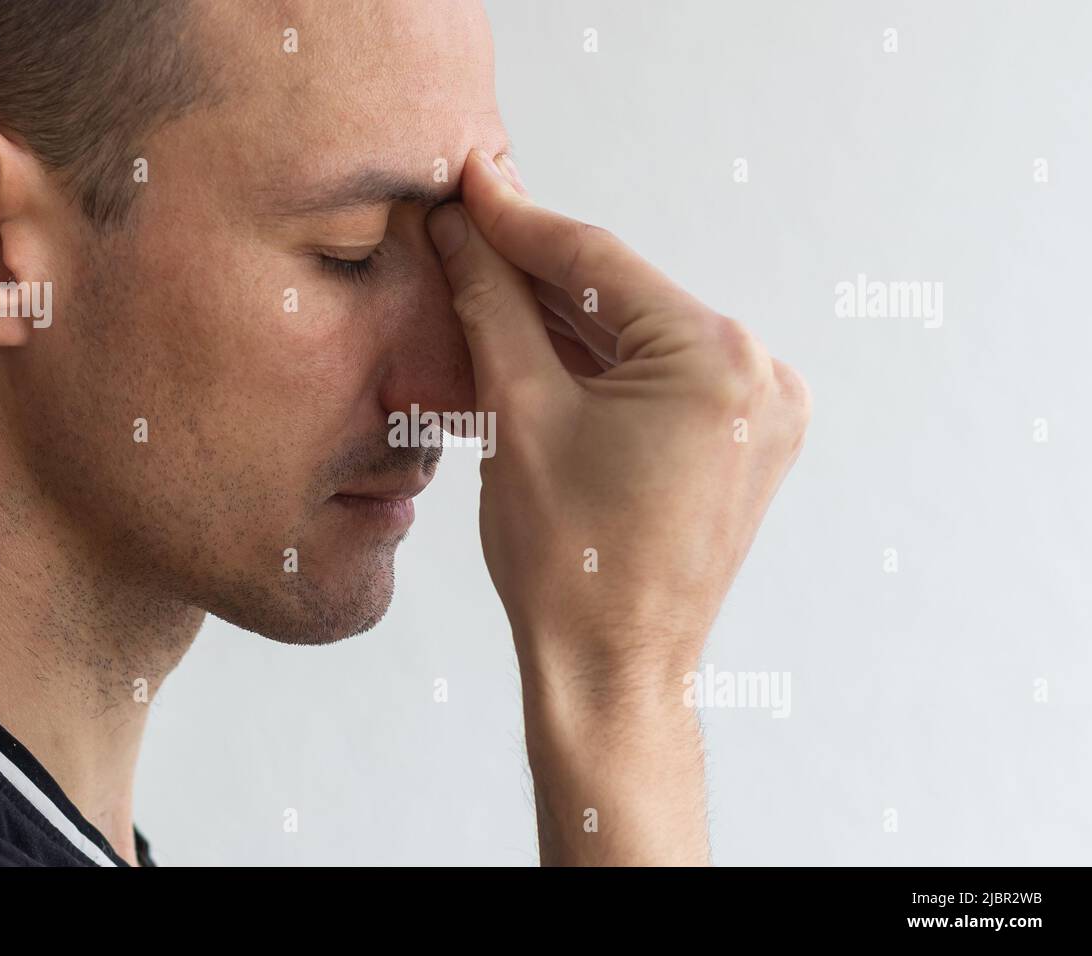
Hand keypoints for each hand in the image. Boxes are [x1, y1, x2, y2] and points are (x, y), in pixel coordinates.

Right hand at [426, 149, 809, 863]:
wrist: (614, 673)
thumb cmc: (567, 564)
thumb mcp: (517, 414)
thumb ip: (491, 305)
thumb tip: (459, 230)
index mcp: (717, 361)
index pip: (596, 263)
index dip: (518, 220)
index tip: (468, 182)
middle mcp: (759, 375)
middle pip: (622, 296)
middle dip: (537, 270)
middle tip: (464, 231)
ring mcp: (761, 412)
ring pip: (641, 336)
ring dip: (565, 318)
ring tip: (485, 284)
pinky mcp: (744, 442)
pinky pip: (663, 377)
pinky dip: (602, 364)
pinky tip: (539, 344)